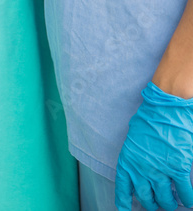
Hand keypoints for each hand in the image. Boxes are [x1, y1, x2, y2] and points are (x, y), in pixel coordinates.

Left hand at [116, 83, 192, 210]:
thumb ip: (136, 157)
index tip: (125, 209)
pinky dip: (187, 199)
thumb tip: (141, 168)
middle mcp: (141, 169)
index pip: (123, 188)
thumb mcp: (134, 139)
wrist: (166, 109)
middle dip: (152, 204)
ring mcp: (160, 170)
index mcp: (127, 160)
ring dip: (169, 203)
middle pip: (146, 197)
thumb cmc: (149, 120)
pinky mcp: (179, 168)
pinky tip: (188, 201)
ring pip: (165, 198)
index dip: (124, 201)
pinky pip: (184, 192)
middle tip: (157, 204)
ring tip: (172, 203)